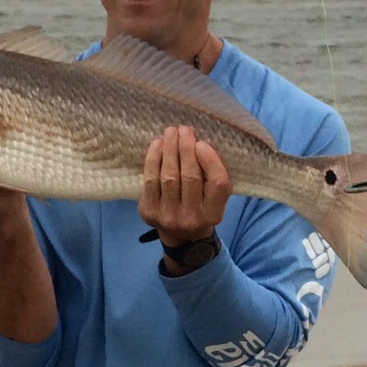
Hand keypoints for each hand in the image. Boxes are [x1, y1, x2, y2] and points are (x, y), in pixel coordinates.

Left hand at [139, 125, 230, 244]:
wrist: (180, 236)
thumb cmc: (201, 208)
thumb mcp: (216, 199)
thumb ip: (214, 176)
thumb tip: (198, 143)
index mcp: (214, 214)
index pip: (218, 184)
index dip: (210, 161)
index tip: (202, 143)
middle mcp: (191, 219)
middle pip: (190, 177)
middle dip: (186, 149)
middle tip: (184, 129)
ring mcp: (168, 217)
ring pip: (169, 176)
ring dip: (169, 149)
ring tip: (170, 132)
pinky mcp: (149, 212)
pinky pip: (150, 180)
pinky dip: (153, 158)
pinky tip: (157, 144)